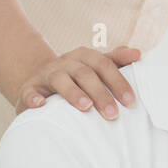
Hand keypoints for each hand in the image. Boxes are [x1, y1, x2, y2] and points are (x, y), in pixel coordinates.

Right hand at [16, 46, 140, 119]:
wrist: (39, 81)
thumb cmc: (75, 78)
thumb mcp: (94, 67)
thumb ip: (115, 61)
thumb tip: (138, 53)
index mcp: (84, 57)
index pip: (104, 65)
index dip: (118, 81)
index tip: (130, 101)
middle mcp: (65, 62)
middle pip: (85, 73)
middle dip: (100, 93)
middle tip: (113, 113)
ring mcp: (46, 75)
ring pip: (60, 79)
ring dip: (73, 92)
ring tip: (85, 107)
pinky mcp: (29, 89)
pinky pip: (30, 91)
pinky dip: (34, 98)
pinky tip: (40, 105)